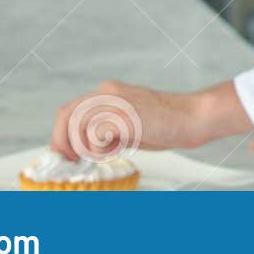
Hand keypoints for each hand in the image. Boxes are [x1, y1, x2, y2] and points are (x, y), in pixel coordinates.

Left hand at [50, 78, 248, 158]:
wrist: (191, 118)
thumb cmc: (164, 125)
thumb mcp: (126, 124)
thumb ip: (104, 129)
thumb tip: (81, 148)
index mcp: (106, 92)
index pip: (69, 110)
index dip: (62, 135)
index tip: (67, 155)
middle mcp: (106, 92)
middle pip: (66, 115)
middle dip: (64, 143)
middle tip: (74, 160)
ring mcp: (114, 101)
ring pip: (77, 125)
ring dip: (85, 147)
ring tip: (106, 151)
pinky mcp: (123, 115)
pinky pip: (95, 135)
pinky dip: (101, 148)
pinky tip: (119, 147)